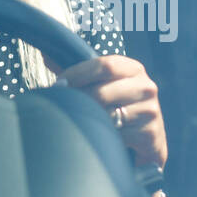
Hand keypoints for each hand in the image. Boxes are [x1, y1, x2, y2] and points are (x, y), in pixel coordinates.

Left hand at [58, 55, 167, 170]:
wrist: (148, 141)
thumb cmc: (118, 109)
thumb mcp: (104, 86)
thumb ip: (79, 72)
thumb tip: (46, 55)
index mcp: (133, 69)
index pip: (103, 65)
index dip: (77, 75)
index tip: (58, 85)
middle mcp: (145, 86)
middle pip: (101, 93)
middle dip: (78, 102)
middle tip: (64, 108)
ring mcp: (150, 110)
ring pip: (107, 116)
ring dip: (91, 121)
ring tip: (85, 123)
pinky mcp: (150, 134)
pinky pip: (116, 136)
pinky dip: (105, 138)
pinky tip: (104, 138)